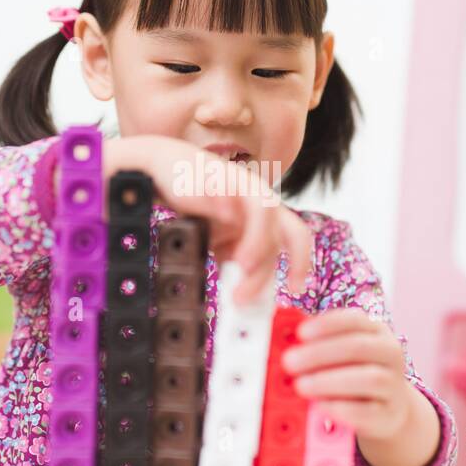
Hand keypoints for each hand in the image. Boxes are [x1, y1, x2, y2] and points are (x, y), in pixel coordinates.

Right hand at [102, 135, 311, 305]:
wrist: (164, 169)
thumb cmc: (197, 203)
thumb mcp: (220, 239)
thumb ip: (235, 260)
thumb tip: (245, 295)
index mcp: (266, 214)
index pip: (296, 236)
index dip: (301, 262)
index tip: (294, 288)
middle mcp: (258, 198)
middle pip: (282, 231)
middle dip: (269, 266)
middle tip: (249, 296)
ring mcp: (239, 185)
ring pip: (264, 212)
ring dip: (257, 242)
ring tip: (241, 266)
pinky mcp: (217, 176)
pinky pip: (228, 190)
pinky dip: (229, 204)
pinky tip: (221, 218)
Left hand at [282, 308, 413, 439]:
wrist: (387, 410)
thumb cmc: (355, 374)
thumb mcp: (341, 355)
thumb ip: (317, 346)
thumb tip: (284, 340)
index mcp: (377, 332)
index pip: (354, 320)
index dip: (326, 325)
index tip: (300, 332)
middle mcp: (390, 355)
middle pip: (358, 347)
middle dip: (319, 354)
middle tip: (289, 362)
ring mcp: (394, 385)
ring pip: (368, 379)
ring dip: (329, 381)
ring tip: (300, 386)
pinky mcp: (390, 414)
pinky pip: (368, 411)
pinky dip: (342, 408)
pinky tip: (320, 406)